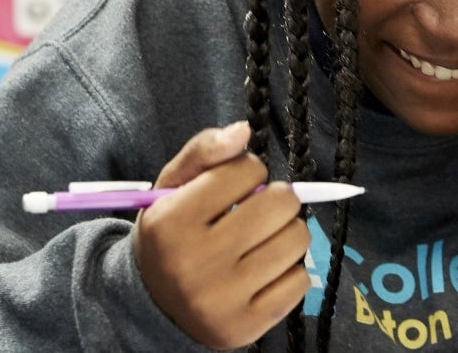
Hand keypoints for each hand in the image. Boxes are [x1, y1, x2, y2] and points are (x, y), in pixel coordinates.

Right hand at [134, 122, 309, 349]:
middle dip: (276, 199)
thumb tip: (244, 130)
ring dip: (287, 232)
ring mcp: (222, 300)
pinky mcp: (247, 327)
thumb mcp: (172, 187)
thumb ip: (203, 151)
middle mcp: (194, 263)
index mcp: (170, 222)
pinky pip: (301, 282)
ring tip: (263, 239)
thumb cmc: (171, 234)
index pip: (245, 170)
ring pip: (297, 241)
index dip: (249, 171)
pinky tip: (265, 270)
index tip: (237, 185)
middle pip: (280, 204)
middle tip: (259, 210)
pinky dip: (290, 270)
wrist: (155, 305)